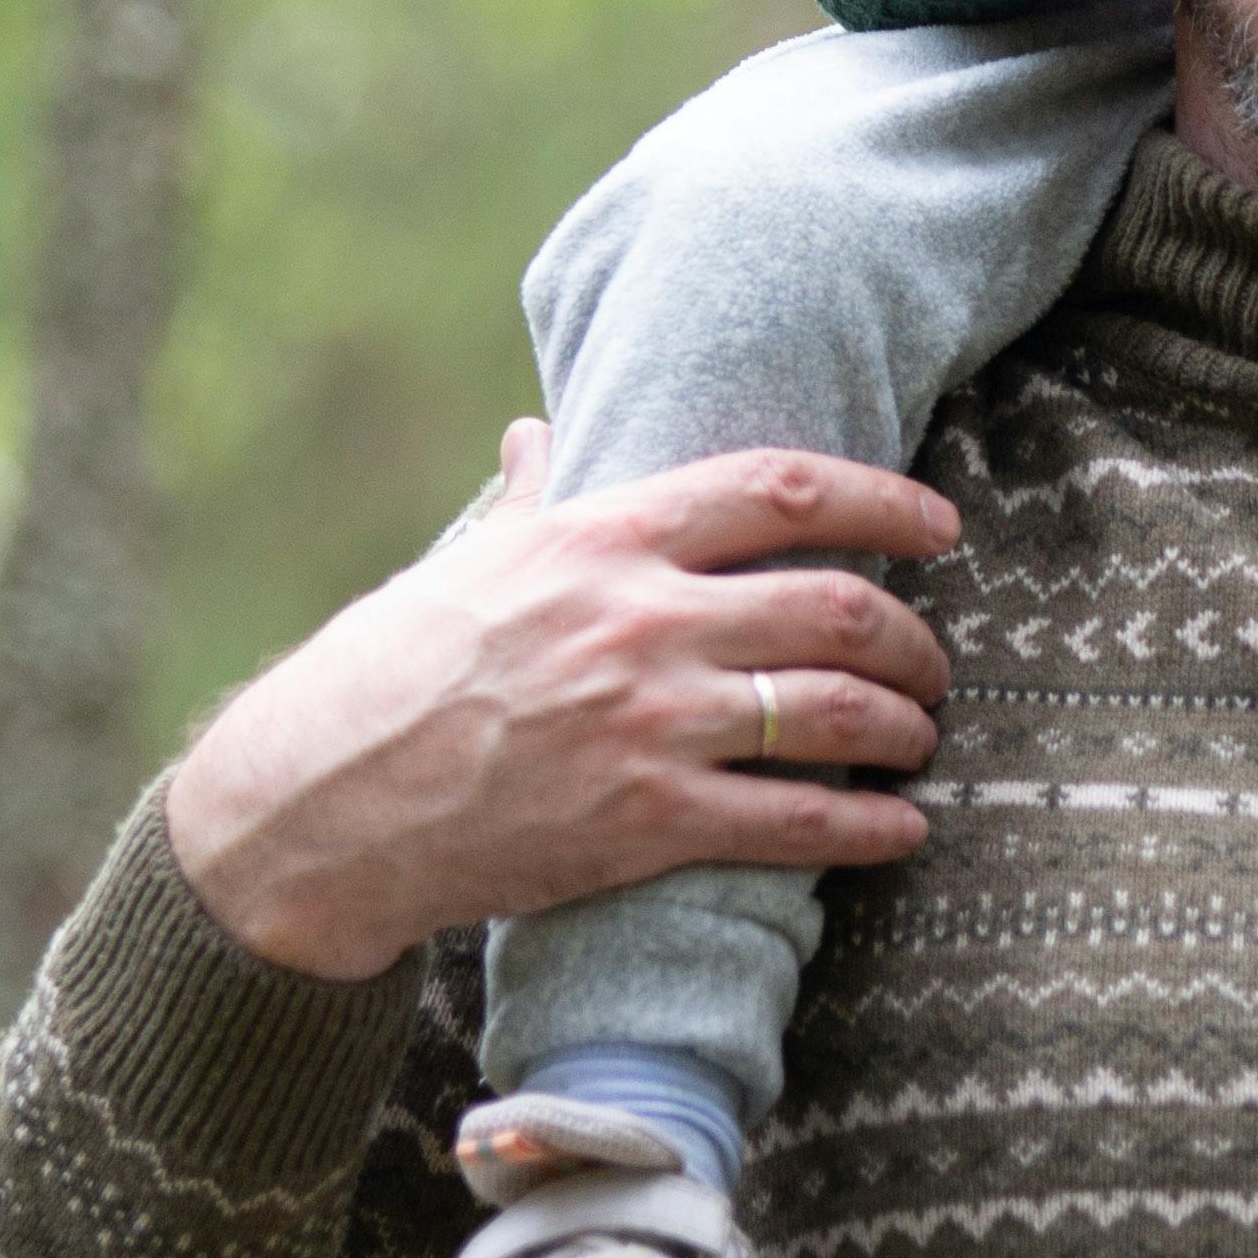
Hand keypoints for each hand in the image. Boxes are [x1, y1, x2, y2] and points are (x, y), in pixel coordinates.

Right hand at [163, 428, 957, 984]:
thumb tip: (540, 430)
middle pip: (835, 604)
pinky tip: (902, 828)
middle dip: (911, 637)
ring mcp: (648, 722)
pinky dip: (868, 826)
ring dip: (902, 725)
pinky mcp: (644, 820)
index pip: (781, 488)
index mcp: (604, 537)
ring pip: (833, 710)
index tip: (938, 524)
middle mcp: (640, 618)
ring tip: (919, 736)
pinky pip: (795, 821)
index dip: (884, 500)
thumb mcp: (467, 561)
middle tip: (933, 661)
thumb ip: (529, 497)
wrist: (319, 804)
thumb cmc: (389, 671)